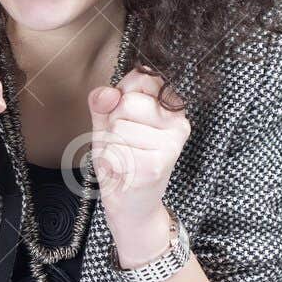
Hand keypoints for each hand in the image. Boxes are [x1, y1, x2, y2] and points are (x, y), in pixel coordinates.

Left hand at [88, 66, 190, 231]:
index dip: (120, 96)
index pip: (141, 77)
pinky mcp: (157, 165)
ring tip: (124, 159)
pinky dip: (111, 163)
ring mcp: (170, 144)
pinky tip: (125, 172)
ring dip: (111, 146)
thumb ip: (103, 102)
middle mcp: (178, 122)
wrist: (129, 204)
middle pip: (127, 102)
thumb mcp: (107, 124)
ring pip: (119, 127)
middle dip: (113, 124)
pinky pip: (117, 151)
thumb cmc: (121, 160)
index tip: (125, 117)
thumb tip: (108, 93)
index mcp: (170, 107)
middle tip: (124, 144)